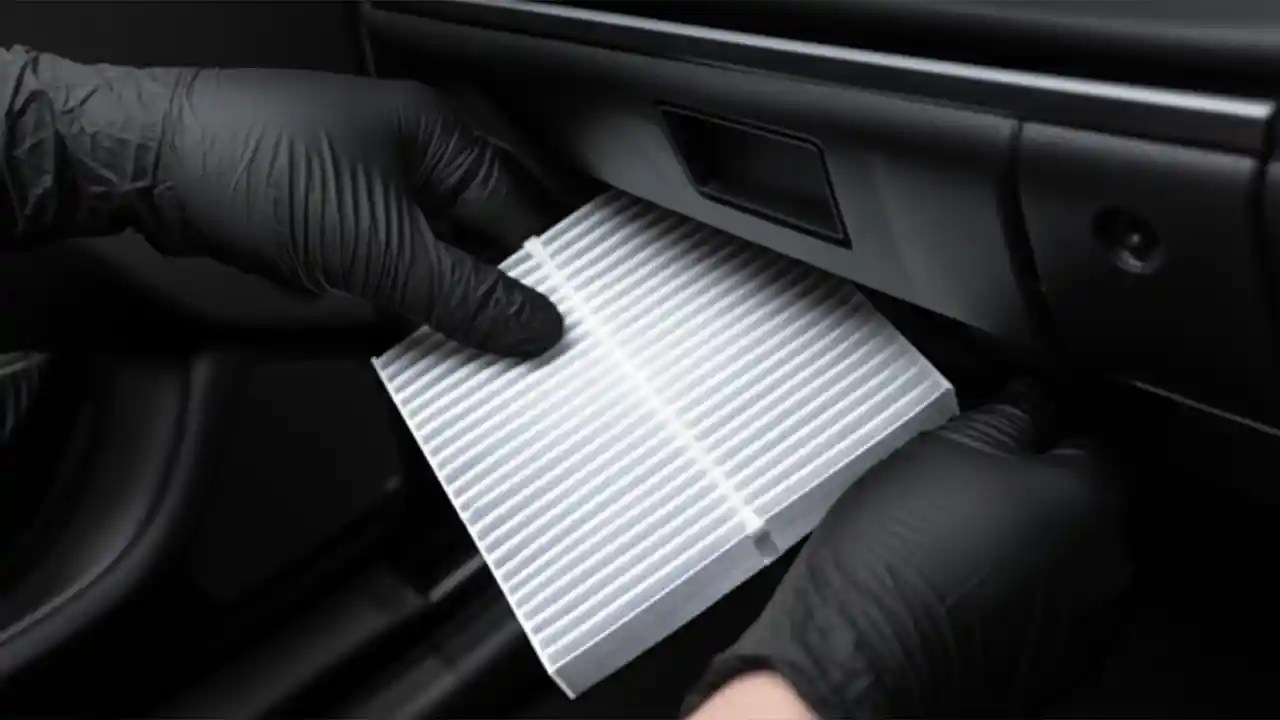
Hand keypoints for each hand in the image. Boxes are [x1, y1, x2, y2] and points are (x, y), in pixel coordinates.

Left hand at [0, 47, 562, 356]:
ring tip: (473, 349)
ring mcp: (371, 187)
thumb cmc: (250, 161)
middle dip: (502, 292)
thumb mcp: (378, 245)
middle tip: (520, 346)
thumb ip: (463, 294)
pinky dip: (407, 302)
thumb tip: (532, 325)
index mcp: (440, 138)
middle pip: (485, 236)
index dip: (549, 272)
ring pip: (438, 256)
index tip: (563, 326)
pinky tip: (414, 334)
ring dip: (451, 301)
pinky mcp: (336, 219)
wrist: (149, 161)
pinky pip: (394, 267)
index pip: (526, 212)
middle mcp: (412, 156)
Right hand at [684, 383, 1131, 717]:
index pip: (1090, 435)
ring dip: (1020, 533)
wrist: (862, 652)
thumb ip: (1010, 413)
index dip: (1043, 420)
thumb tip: (1030, 399)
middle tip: (967, 474)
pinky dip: (1006, 581)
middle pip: (1081, 497)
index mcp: (1092, 501)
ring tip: (950, 527)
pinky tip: (953, 573)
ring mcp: (1077, 617)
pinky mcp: (1041, 656)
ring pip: (1058, 550)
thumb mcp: (950, 446)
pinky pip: (1035, 598)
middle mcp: (1104, 564)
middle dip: (1034, 480)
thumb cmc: (903, 554)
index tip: (1005, 419)